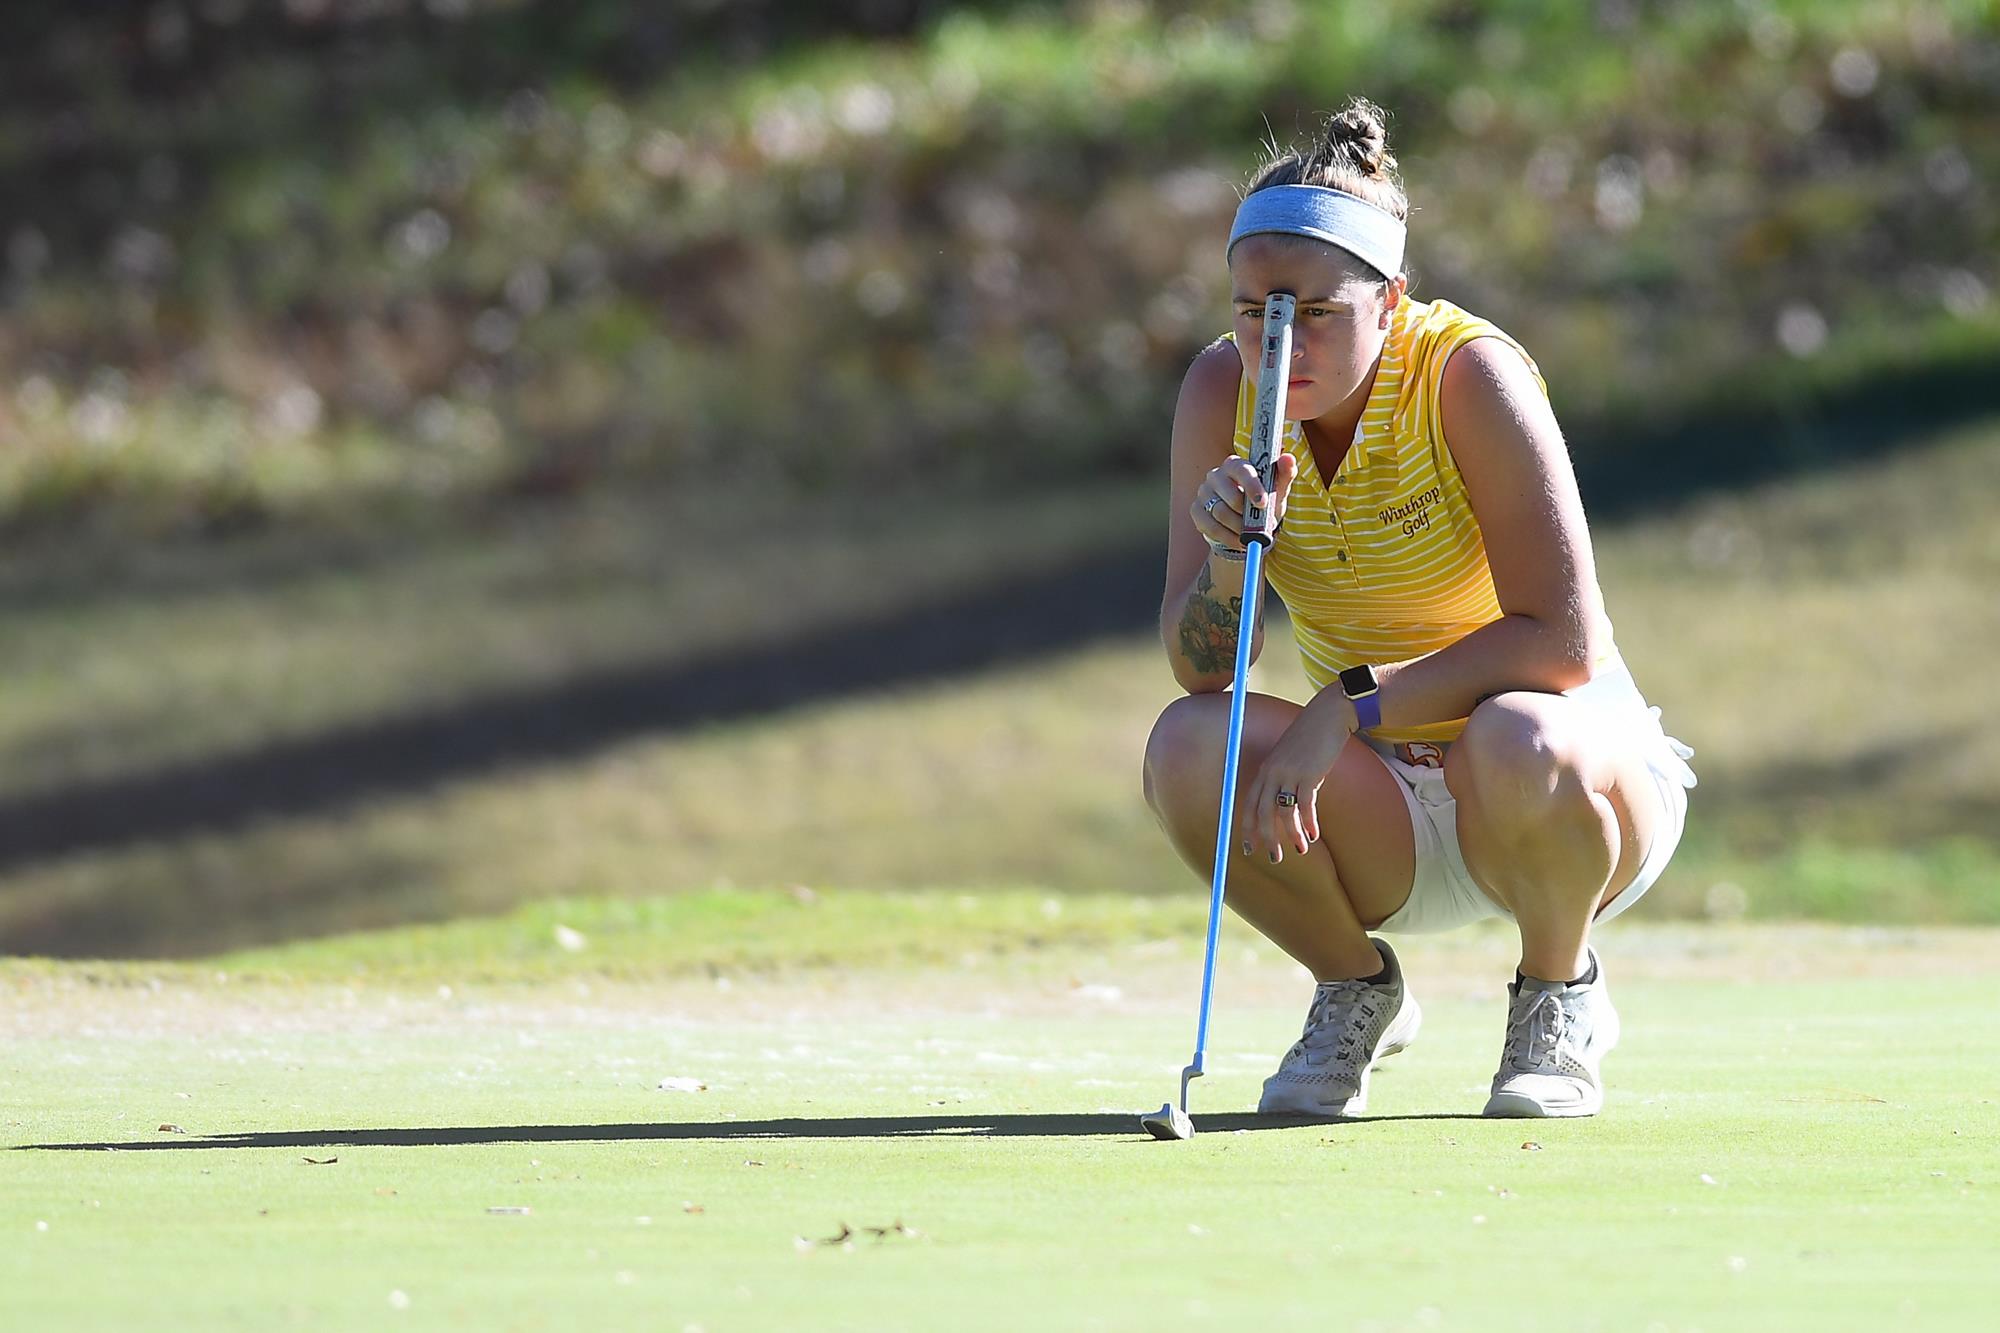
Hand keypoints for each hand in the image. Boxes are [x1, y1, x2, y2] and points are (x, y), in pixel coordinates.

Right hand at [1191, 452, 1297, 550]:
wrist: (1246, 523)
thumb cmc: (1262, 501)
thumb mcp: (1277, 489)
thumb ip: (1285, 473)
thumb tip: (1288, 457)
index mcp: (1235, 464)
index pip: (1241, 470)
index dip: (1252, 486)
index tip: (1263, 503)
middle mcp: (1215, 475)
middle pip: (1230, 496)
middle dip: (1248, 515)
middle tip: (1261, 526)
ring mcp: (1203, 493)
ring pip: (1221, 514)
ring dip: (1240, 528)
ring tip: (1251, 535)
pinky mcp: (1196, 511)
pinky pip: (1212, 528)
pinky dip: (1229, 538)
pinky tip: (1239, 541)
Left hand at [1238, 691, 1356, 863]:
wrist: (1328, 716)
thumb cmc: (1311, 739)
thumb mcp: (1290, 759)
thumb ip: (1283, 779)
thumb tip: (1284, 806)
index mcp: (1265, 770)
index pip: (1250, 804)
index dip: (1248, 828)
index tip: (1249, 847)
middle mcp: (1272, 772)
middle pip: (1263, 813)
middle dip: (1267, 839)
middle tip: (1273, 858)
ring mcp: (1289, 773)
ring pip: (1284, 813)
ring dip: (1292, 835)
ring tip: (1300, 851)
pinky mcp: (1309, 774)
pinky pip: (1306, 805)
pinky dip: (1309, 823)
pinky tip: (1313, 835)